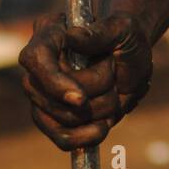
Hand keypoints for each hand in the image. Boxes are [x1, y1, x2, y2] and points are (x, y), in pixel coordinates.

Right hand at [18, 13, 152, 150]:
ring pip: (64, 120)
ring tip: (113, 88)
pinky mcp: (53, 118)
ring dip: (100, 109)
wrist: (133, 58)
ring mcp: (43, 94)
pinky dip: (88, 137)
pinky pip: (63, 140)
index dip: (55, 83)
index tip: (81, 99)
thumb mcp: (122, 28)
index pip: (35, 59)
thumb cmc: (126, 36)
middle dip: (93, 93)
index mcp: (49, 33)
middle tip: (113, 69)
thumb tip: (72, 36)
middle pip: (53, 97)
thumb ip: (101, 32)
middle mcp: (39, 66)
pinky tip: (104, 125)